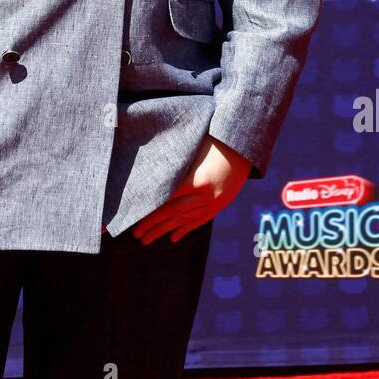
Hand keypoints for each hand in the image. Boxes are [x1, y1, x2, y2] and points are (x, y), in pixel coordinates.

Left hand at [131, 135, 251, 244]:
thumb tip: (150, 182)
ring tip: (147, 239)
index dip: (150, 210)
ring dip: (165, 230)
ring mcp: (216, 202)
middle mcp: (208, 196)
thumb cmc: (213, 140)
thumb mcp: (192, 152)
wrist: (244, 144)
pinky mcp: (222, 204)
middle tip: (136, 235)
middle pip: (175, 213)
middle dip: (154, 225)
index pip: (168, 199)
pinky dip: (186, 229)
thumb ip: (175, 169)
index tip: (134, 216)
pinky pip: (201, 219)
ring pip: (186, 220)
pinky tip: (173, 237)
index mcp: (199, 180)